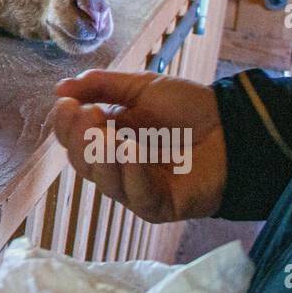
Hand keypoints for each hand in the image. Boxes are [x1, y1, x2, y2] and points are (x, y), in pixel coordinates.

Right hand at [49, 69, 226, 222]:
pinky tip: (131, 151)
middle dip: (80, 139)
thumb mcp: (141, 87)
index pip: (72, 139)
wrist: (232, 125)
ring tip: (110, 134)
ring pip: (103, 181)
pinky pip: (135, 195)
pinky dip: (131, 173)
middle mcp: (116, 166)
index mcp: (108, 138)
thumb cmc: (189, 108)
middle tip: (91, 115)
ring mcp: (135, 188)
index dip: (65, 124)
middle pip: (82, 162)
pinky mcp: (157, 205)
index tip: (67, 104)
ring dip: (102, 156)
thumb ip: (102, 86)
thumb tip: (59, 89)